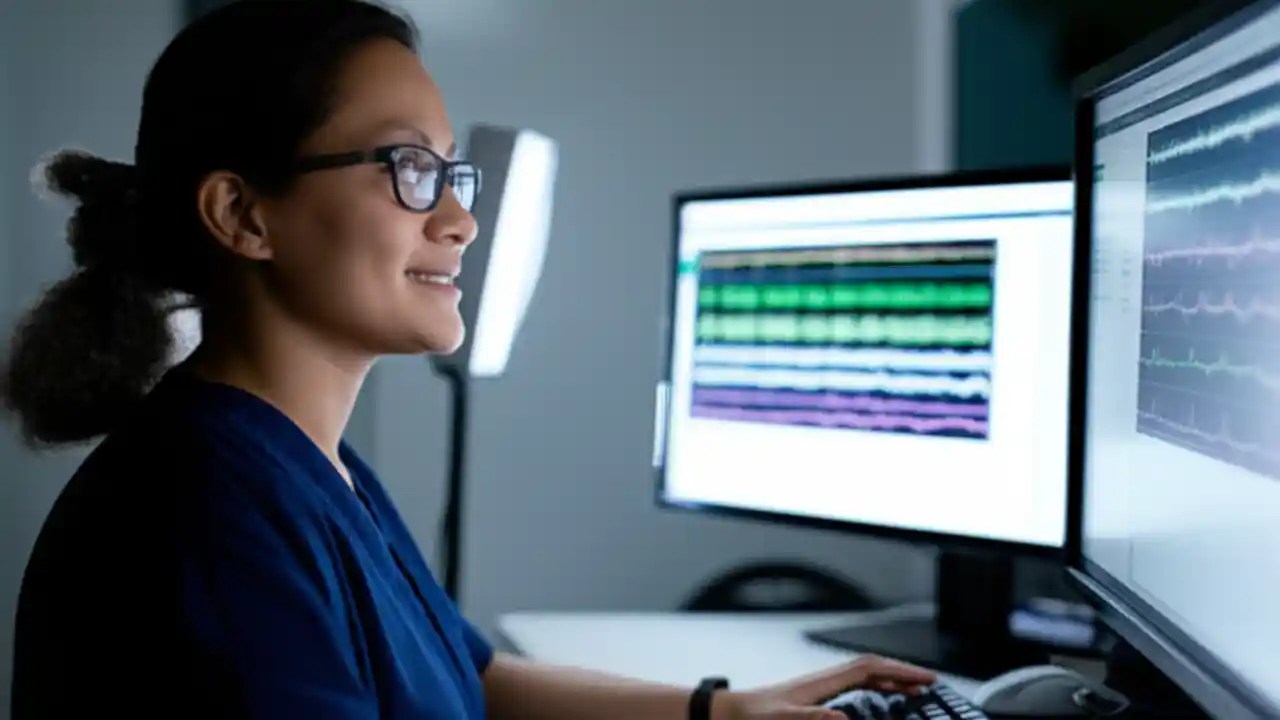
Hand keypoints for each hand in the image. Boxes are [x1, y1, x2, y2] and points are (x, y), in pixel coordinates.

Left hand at [714, 655, 936, 719]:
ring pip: (864, 676)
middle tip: (930, 684)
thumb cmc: (753, 717)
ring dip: (890, 680)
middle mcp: (824, 680)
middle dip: (902, 673)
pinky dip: (873, 688)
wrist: (729, 713)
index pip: (870, 669)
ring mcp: (820, 686)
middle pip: (872, 669)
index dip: (900, 671)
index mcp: (822, 682)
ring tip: (914, 690)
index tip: (926, 679)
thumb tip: (843, 718)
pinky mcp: (814, 695)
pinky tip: (879, 698)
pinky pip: (853, 686)